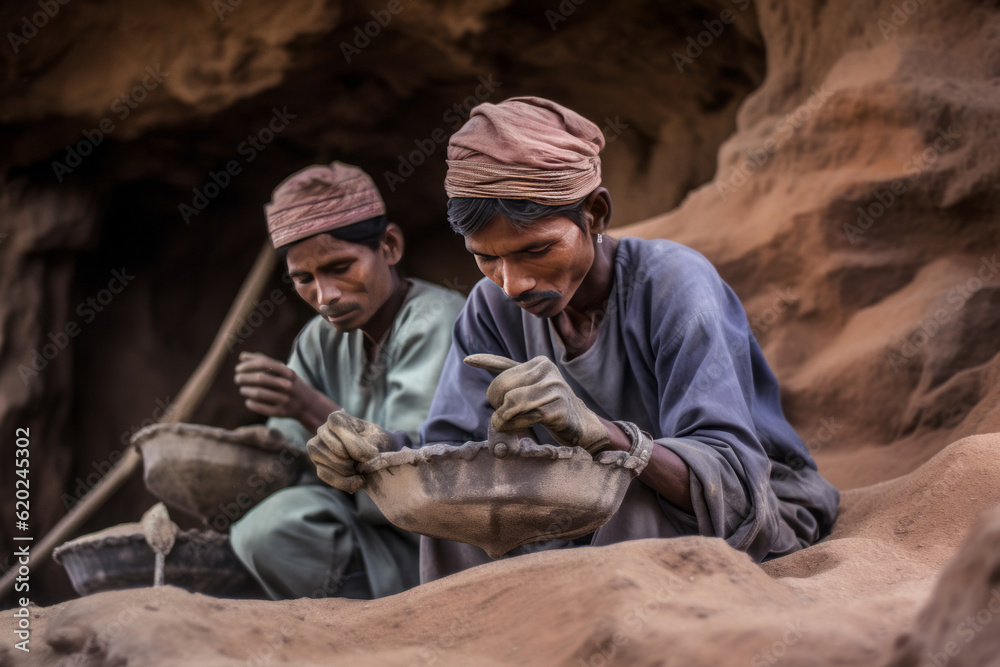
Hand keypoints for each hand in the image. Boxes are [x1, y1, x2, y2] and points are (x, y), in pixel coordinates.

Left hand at [234, 352, 339, 430]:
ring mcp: (285, 399)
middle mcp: (288, 385)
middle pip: (261, 378)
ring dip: (246, 391)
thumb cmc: (291, 384)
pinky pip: (262, 408)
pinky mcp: (282, 412)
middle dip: (244, 378)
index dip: (248, 365)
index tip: (238, 368)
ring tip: (242, 390)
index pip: (264, 364)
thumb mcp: (283, 371)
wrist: (309, 404)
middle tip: (237, 379)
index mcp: (287, 372)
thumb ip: (264, 361)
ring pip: (259, 394)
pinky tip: (248, 401)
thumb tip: (242, 356)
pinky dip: (252, 404)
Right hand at [306, 411, 390, 492]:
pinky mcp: (318, 467)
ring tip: (363, 469)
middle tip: (368, 461)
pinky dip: (347, 483)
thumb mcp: (379, 439)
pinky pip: (330, 478)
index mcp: (336, 418)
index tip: (373, 454)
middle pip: (338, 451)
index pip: (343, 431)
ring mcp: (317, 450)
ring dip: (354, 472)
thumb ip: (369, 447)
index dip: (359, 447)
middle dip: (357, 460)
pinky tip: (359, 481)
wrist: (374, 453)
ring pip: (335, 465)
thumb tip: (360, 464)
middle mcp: (322, 431)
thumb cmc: (376, 441)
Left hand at [464, 354, 609, 453]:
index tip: (467, 360)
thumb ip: (507, 376)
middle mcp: (547, 371)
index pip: (504, 365)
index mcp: (539, 363)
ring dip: (503, 418)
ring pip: (511, 403)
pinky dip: (517, 425)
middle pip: (503, 387)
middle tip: (503, 414)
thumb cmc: (552, 405)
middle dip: (497, 403)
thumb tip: (471, 359)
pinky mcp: (558, 409)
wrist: (583, 424)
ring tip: (506, 424)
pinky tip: (522, 427)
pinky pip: (524, 417)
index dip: (484, 362)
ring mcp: (554, 389)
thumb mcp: (531, 388)